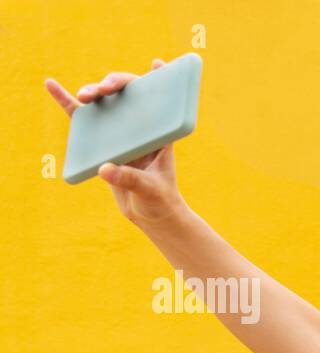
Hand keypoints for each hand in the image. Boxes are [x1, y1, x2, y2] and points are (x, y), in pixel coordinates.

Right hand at [44, 58, 186, 225]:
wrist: (149, 213)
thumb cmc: (159, 199)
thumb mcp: (149, 189)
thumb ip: (130, 179)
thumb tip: (104, 168)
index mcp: (160, 134)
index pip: (159, 101)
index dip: (158, 81)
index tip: (158, 64)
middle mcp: (140, 127)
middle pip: (127, 95)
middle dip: (114, 85)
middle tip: (104, 88)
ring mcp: (120, 131)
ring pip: (104, 103)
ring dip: (92, 93)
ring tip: (85, 95)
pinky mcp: (102, 140)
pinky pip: (82, 118)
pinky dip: (67, 102)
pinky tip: (52, 85)